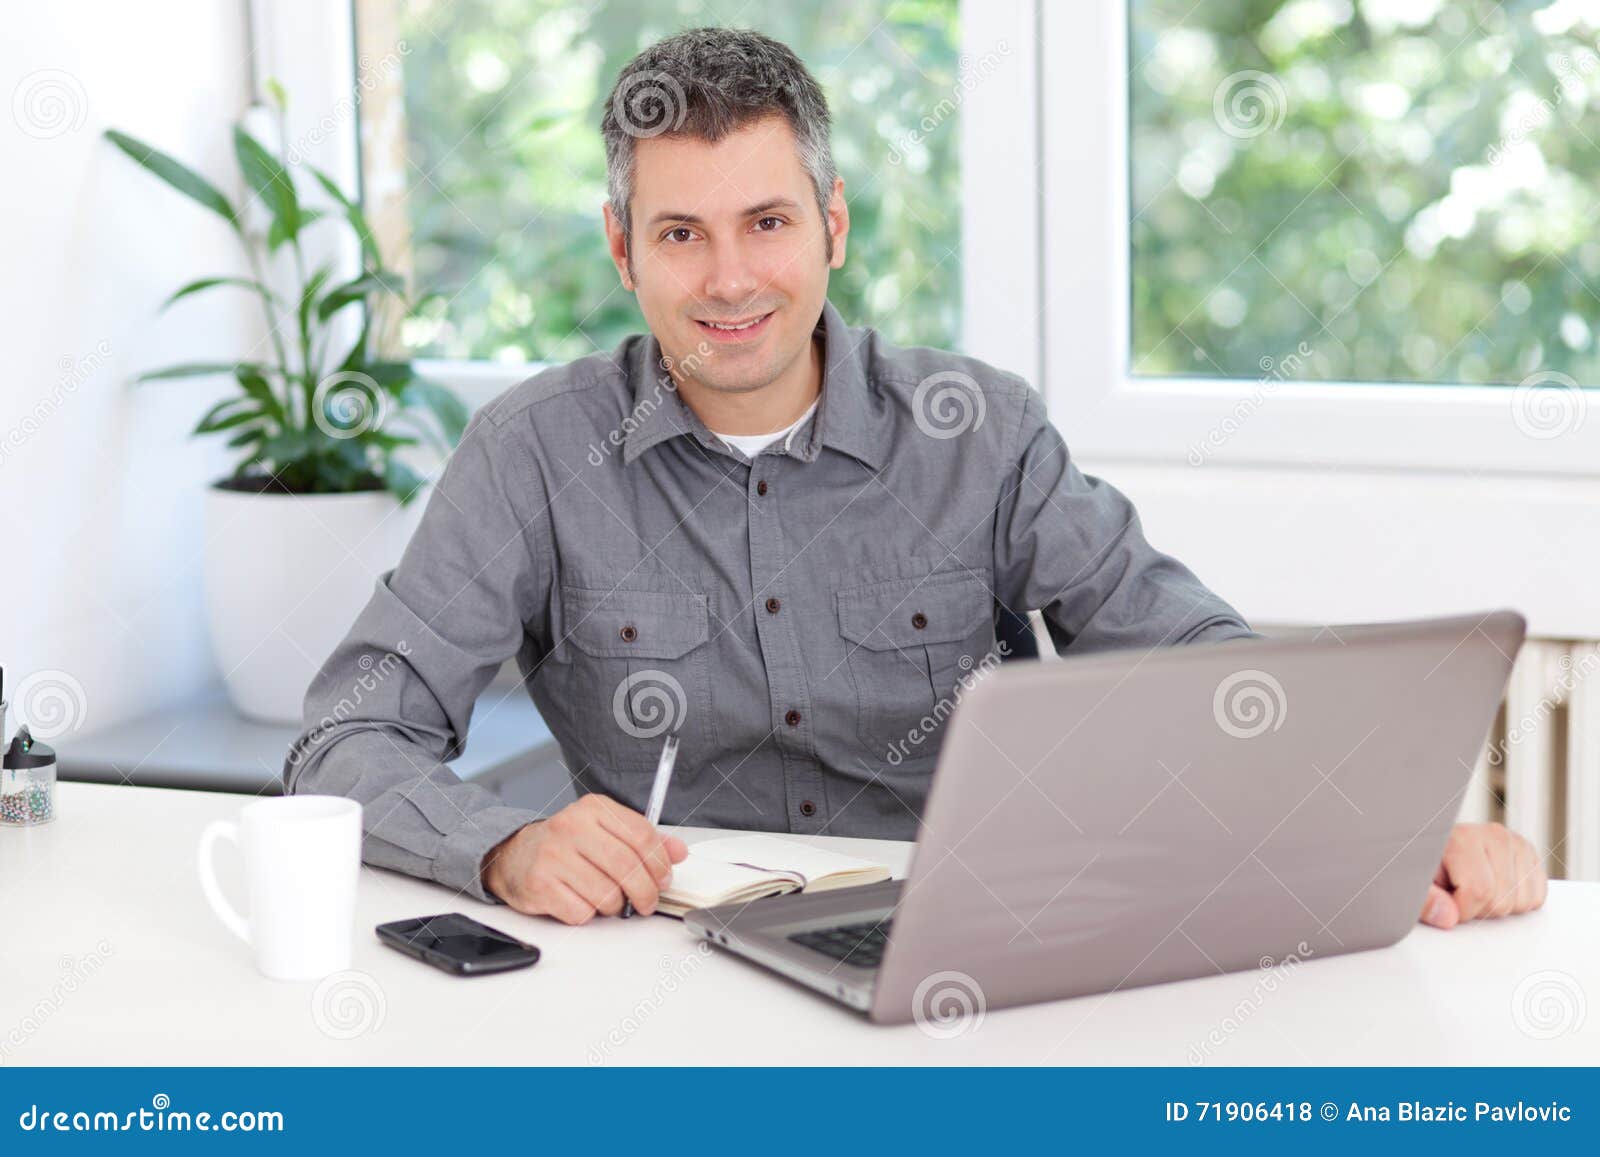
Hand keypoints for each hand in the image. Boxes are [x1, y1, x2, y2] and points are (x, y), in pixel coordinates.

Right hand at [482, 794, 687, 923]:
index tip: (663, 879)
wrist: (514, 855)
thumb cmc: (566, 845)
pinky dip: (588, 914)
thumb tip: (678, 852)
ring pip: (607, 894)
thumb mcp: (605, 831)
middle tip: (646, 902)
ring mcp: (553, 856)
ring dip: (615, 905)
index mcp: (593, 808)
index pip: (641, 835)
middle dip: (645, 892)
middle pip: (627, 866)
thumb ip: (643, 840)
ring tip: (608, 899)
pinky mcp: (539, 885)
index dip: (659, 863)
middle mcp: (571, 827)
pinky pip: (582, 912)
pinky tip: (581, 901)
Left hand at [1420, 822, 1546, 928]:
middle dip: (1478, 909)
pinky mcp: (1528, 854)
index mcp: (1463, 838)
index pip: (1479, 891)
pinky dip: (1517, 902)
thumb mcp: (1413, 883)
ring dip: (1497, 906)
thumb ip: (1425, 900)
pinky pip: (1536, 897)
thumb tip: (1448, 916)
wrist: (1433, 847)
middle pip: (1501, 901)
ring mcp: (1514, 843)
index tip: (1446, 902)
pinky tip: (1493, 888)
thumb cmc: (1423, 866)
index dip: (1461, 910)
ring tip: (1473, 887)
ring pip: (1521, 902)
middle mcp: (1493, 835)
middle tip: (1458, 893)